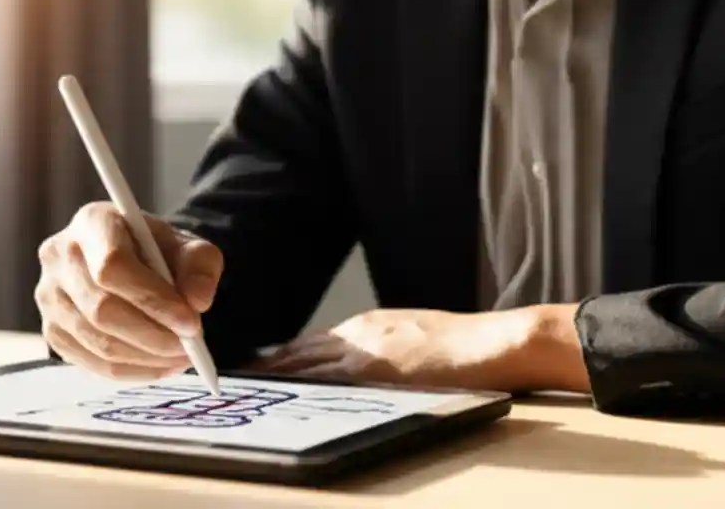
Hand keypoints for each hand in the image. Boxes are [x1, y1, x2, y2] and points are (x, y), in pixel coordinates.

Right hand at [35, 202, 222, 379]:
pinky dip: (133, 371)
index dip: (153, 300)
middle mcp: (60, 257)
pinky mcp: (52, 331)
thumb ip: (200, 267)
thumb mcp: (188, 246)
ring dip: (147, 358)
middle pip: (102, 310)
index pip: (113, 266)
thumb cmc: (156, 251)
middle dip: (153, 336)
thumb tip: (197, 301)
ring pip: (99, 343)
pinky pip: (93, 364)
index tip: (191, 322)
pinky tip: (160, 364)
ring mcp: (49, 297)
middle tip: (190, 347)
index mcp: (92, 223)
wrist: (131, 260)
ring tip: (181, 357)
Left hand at [251, 305, 589, 393]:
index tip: (254, 369)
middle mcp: (358, 335)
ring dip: (268, 377)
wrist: (495, 342)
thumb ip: (386, 352)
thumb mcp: (416, 340)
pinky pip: (320, 379)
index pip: (312, 345)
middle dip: (263, 367)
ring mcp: (364, 352)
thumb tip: (367, 373)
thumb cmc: (467, 348)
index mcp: (369, 327)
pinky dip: (292, 386)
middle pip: (297, 352)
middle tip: (230, 379)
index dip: (280, 359)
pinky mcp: (374, 370)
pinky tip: (272, 395)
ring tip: (237, 388)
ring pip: (300, 363)